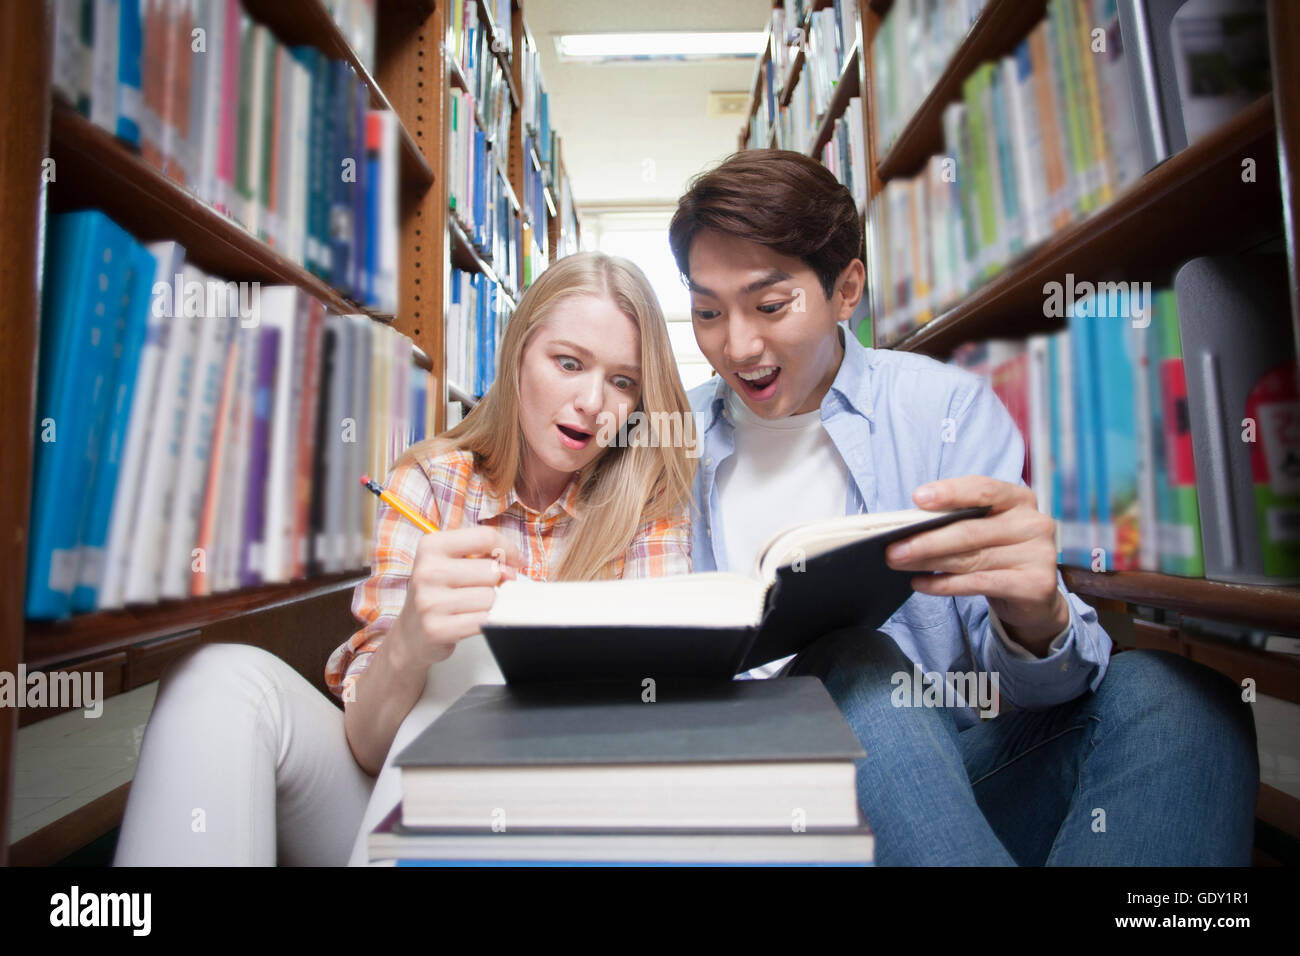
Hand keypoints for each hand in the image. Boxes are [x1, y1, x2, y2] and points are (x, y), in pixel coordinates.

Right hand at [391, 527, 523, 669]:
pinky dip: (484, 622)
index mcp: (431, 546)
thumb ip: (483, 557)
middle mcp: (427, 571)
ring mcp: (430, 601)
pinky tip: (467, 621)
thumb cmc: (438, 594)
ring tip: (468, 607)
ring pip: (490, 597)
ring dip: (488, 605)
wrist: (411, 634)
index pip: (483, 537)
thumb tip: (511, 571)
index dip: (508, 549)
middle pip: (491, 570)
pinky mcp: (437, 629)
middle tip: (477, 590)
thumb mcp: (451, 563)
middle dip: (494, 583)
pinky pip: (483, 620)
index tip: (515, 560)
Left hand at [884, 476, 1068, 654]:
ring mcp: (1039, 554)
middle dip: (926, 540)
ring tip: (898, 563)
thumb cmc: (1000, 553)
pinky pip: (979, 583)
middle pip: (970, 530)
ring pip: (970, 558)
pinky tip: (921, 583)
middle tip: (892, 548)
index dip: (950, 493)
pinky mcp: (1035, 585)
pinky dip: (944, 584)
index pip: (983, 489)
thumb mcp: (986, 529)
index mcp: (1020, 499)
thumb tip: (910, 525)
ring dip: (928, 562)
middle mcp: (1034, 523)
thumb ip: (959, 521)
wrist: (1034, 596)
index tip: (918, 498)